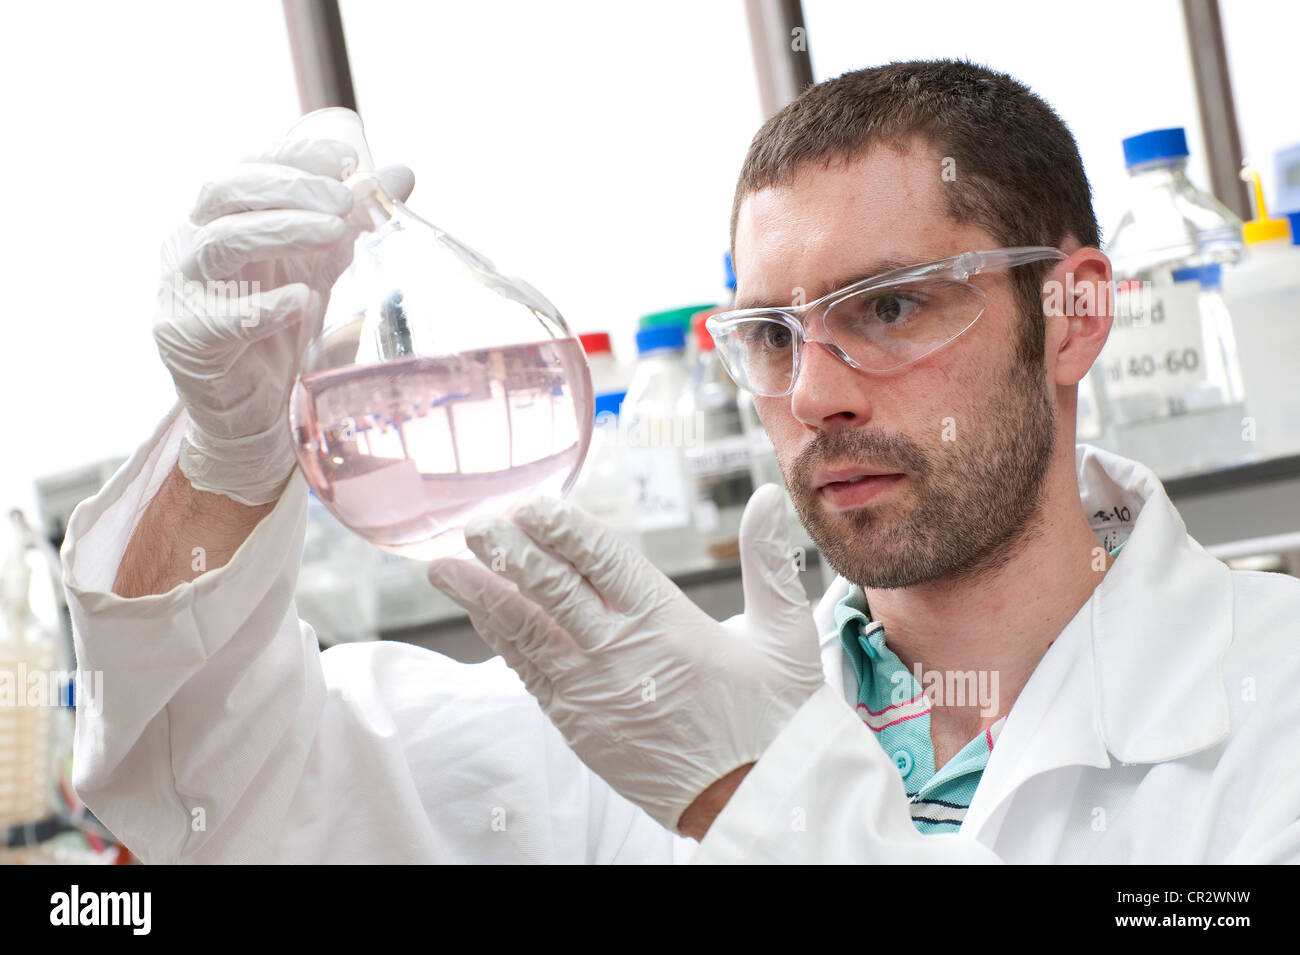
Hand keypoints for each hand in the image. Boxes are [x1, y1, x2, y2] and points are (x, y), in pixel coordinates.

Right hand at [152, 136, 413, 504]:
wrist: (256, 408)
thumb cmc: (282, 328)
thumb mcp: (321, 266)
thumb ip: (352, 222)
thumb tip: (401, 172)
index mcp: (220, 219)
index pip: (248, 169)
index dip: (293, 157)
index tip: (345, 159)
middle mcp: (190, 244)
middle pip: (225, 193)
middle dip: (288, 189)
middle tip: (342, 201)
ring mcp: (181, 290)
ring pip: (219, 243)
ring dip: (279, 231)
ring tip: (333, 232)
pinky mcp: (185, 339)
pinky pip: (219, 319)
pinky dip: (262, 307)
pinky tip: (301, 300)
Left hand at [426, 484, 825, 832]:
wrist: (754, 799)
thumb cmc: (771, 718)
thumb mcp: (783, 635)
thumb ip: (767, 560)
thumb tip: (761, 498)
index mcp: (667, 622)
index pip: (601, 559)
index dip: (561, 527)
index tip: (531, 502)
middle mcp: (620, 652)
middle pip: (550, 588)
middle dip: (507, 551)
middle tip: (475, 523)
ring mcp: (592, 691)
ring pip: (525, 631)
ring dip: (482, 595)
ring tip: (445, 566)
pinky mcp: (578, 724)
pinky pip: (529, 673)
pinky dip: (502, 640)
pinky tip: (482, 616)